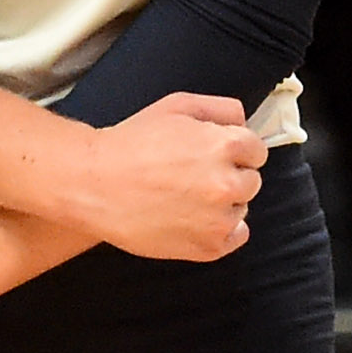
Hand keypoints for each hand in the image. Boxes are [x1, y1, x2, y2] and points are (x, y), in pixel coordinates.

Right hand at [78, 94, 265, 260]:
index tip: (214, 153)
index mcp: (223, 146)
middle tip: (193, 174)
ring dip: (223, 202)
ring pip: (241, 208)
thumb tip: (243, 121)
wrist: (94, 184)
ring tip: (185, 195)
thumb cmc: (130, 143)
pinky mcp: (209, 246)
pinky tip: (192, 216)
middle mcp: (227, 183)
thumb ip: (218, 108)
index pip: (257, 150)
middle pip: (251, 180)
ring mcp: (219, 218)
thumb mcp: (173, 106)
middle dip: (229, 175)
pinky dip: (221, 228)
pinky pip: (236, 235)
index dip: (235, 149)